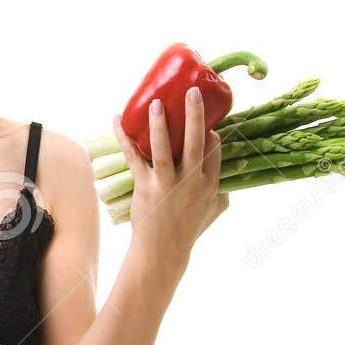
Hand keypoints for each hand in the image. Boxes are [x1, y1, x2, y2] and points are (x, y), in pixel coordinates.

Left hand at [113, 87, 228, 276]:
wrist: (163, 252)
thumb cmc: (187, 231)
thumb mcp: (212, 213)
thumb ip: (221, 195)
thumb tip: (225, 181)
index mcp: (210, 185)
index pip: (214, 152)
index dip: (212, 134)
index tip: (209, 122)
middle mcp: (191, 182)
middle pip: (196, 142)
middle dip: (195, 115)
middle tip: (192, 91)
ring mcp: (167, 184)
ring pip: (165, 148)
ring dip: (159, 123)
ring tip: (155, 102)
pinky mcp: (145, 187)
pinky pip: (134, 157)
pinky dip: (125, 138)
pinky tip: (118, 120)